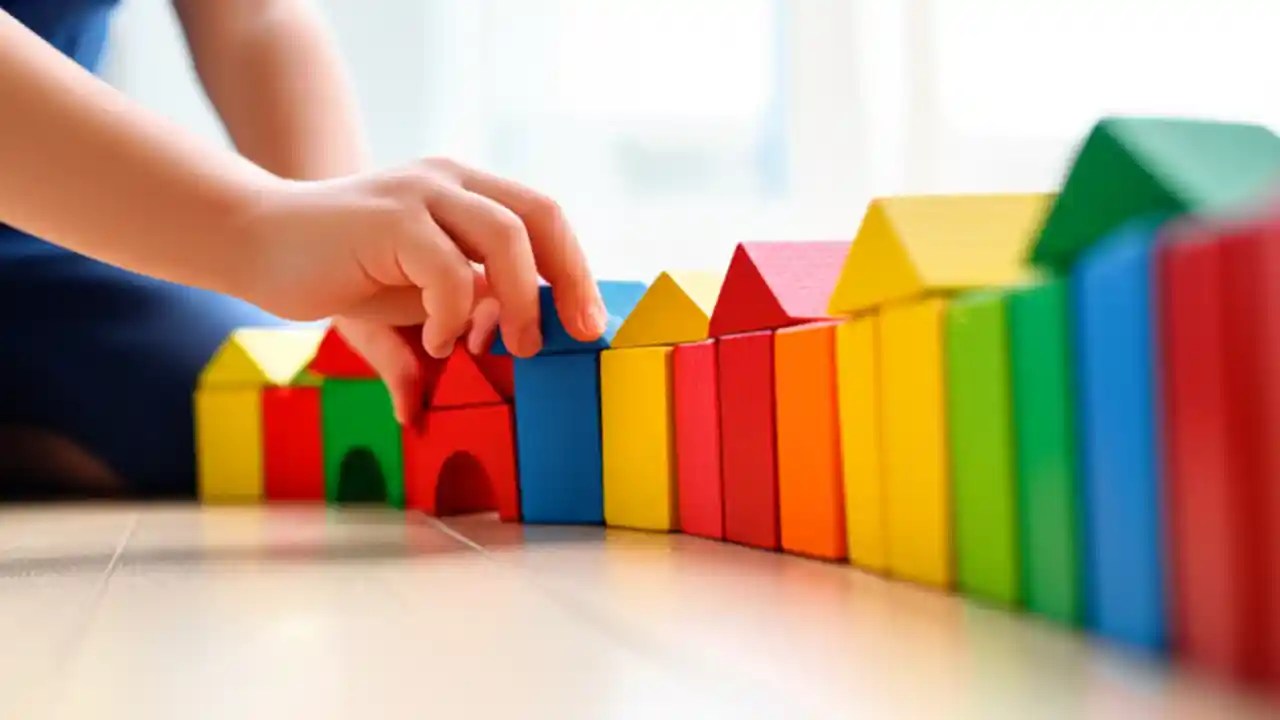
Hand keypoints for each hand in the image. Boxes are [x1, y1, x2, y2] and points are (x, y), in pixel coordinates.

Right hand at [237, 158, 607, 421]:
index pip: (542, 218)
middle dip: (570, 281)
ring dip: (520, 302)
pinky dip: (455, 314)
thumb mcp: (405, 308)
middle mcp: (450, 182)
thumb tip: (443, 397)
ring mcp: (421, 193)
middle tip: (575, 335)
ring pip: (507, 236)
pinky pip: (451, 270)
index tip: (586, 324)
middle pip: (541, 216)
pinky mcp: (391, 218)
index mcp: (465, 193)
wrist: (256, 241)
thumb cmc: (336, 273)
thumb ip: (445, 330)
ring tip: (507, 346)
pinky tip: (436, 340)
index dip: (573, 270)